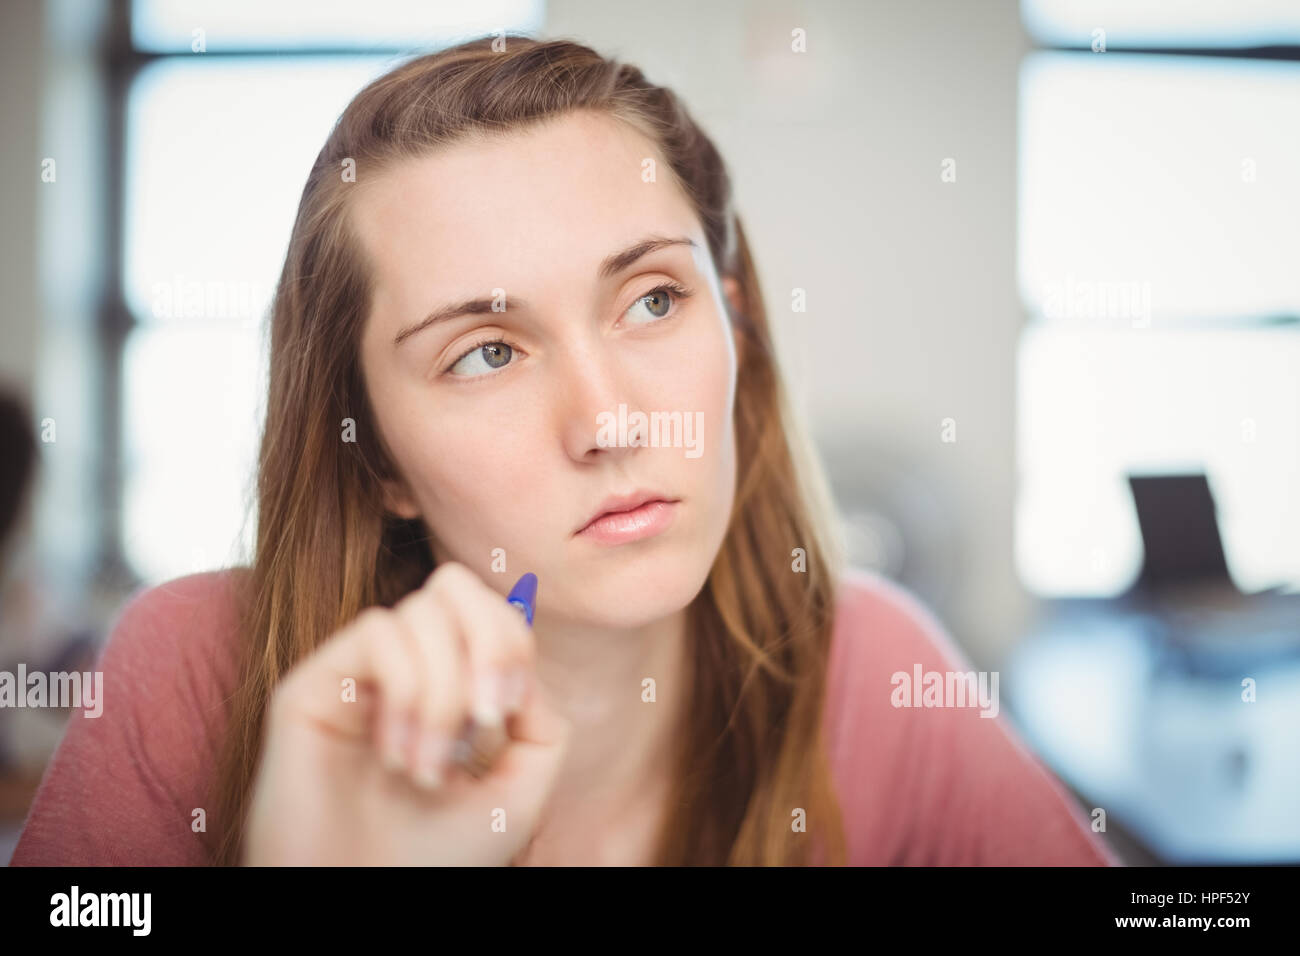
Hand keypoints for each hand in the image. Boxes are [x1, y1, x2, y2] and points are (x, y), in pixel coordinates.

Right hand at [241, 562, 570, 864]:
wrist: (358, 901)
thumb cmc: (431, 858)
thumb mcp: (517, 795)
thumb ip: (540, 726)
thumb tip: (522, 672)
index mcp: (448, 682)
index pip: (488, 610)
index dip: (510, 642)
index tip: (505, 715)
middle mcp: (401, 666)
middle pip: (455, 585)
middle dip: (490, 642)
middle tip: (487, 717)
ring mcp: (355, 672)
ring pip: (419, 612)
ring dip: (443, 695)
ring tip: (428, 768)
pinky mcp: (311, 684)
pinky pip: (377, 634)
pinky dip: (405, 693)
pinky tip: (393, 756)